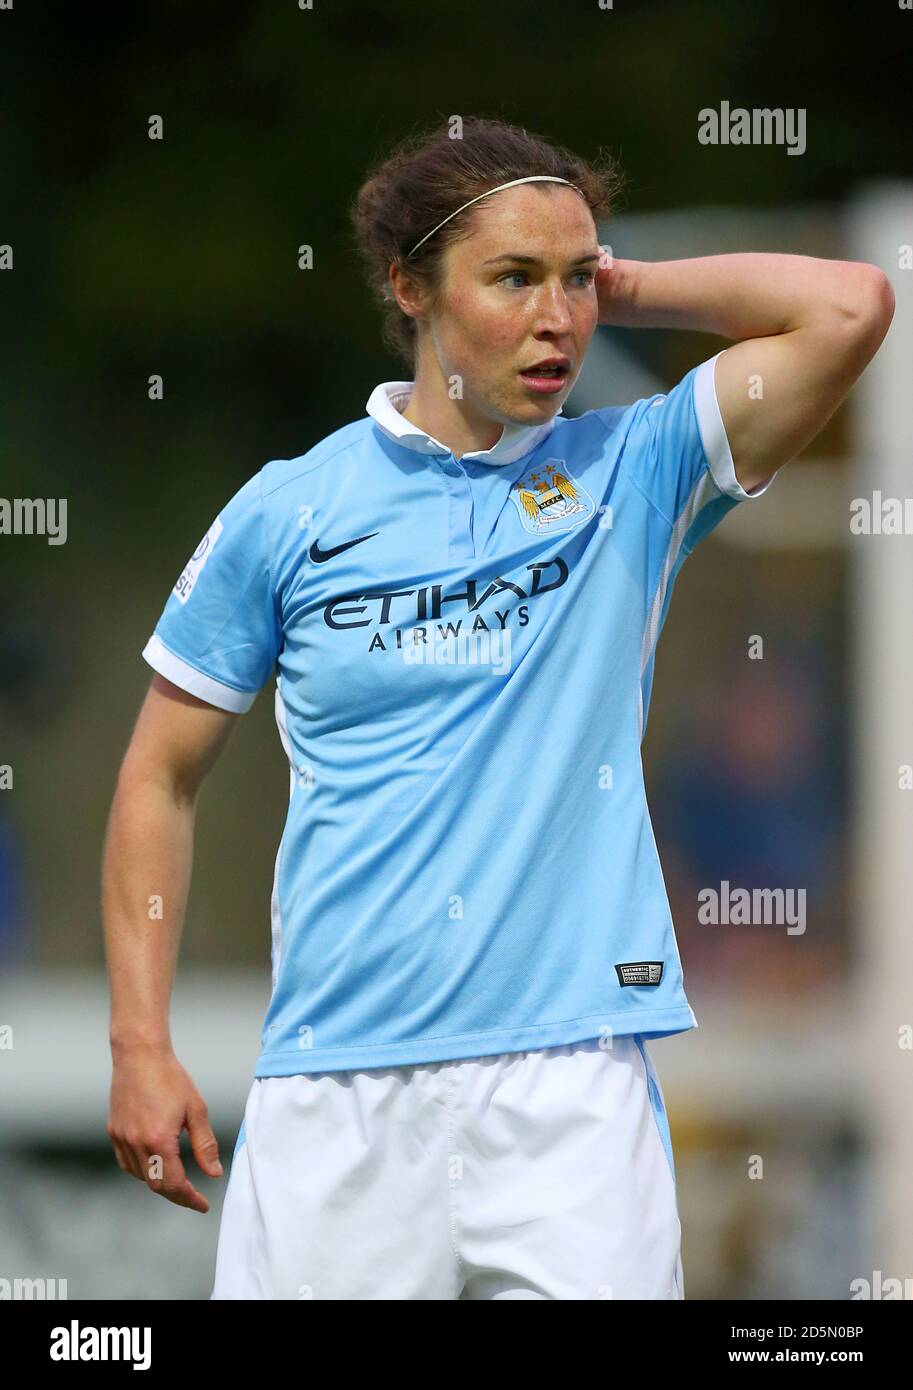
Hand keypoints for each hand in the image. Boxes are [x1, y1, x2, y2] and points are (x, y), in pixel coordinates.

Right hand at [107, 1045, 221, 1212]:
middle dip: (177, 1195)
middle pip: (156, 1185)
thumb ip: (205, 1145)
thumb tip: (213, 1173)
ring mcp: (121, 1139)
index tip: (203, 1204)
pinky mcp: (114, 1132)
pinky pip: (127, 1163)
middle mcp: (136, 1143)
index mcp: (159, 1139)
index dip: (189, 1199)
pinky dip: (143, 1171)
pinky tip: (156, 1164)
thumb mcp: (196, 1110)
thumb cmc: (171, 1078)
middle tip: (194, 1196)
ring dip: (160, 1183)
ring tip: (179, 1179)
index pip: (174, 1184)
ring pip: (141, 1176)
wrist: (140, 1055)